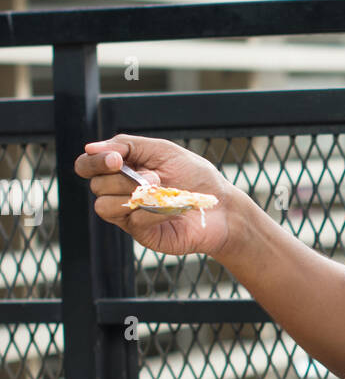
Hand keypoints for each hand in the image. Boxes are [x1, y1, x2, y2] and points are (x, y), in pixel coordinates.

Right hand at [74, 133, 236, 258]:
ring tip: (161, 191)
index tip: (116, 160)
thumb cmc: (195, 176)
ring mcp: (129, 215)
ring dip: (133, 195)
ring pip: (104, 206)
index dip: (93, 162)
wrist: (222, 206)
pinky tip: (172, 209)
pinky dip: (152, 211)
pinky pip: (131, 220)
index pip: (87, 166)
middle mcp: (120, 192)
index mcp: (122, 169)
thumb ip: (127, 145)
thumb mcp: (162, 151)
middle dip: (123, 178)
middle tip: (154, 177)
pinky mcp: (141, 233)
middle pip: (96, 185)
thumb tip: (89, 147)